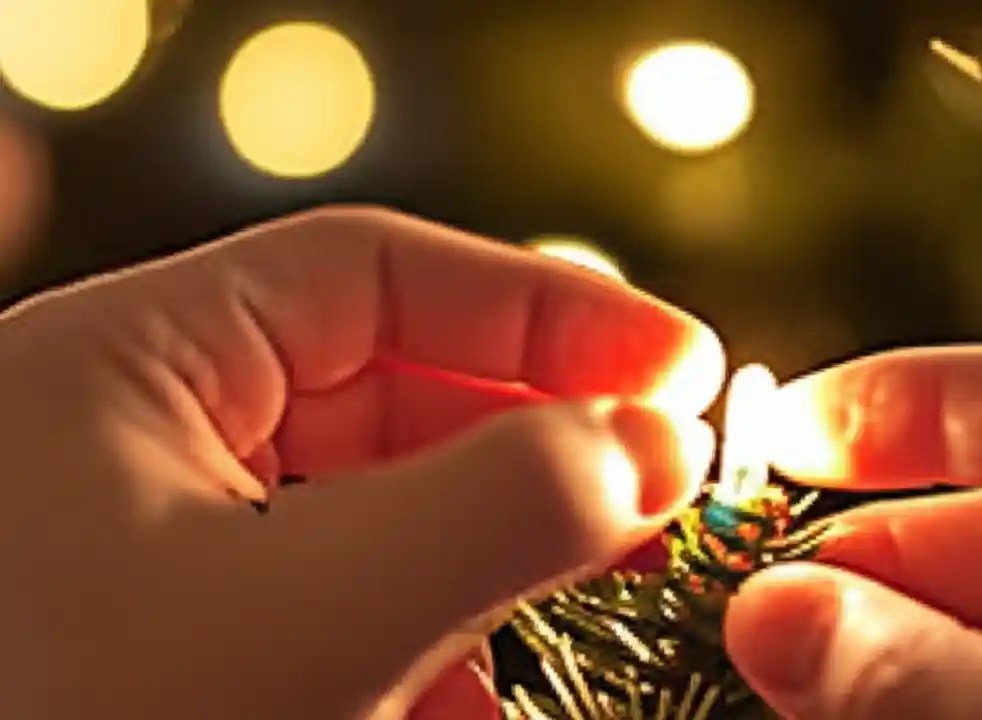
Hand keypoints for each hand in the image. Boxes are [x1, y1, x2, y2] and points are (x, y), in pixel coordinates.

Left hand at [0, 206, 723, 718]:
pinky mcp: (187, 638)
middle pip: (389, 384)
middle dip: (537, 436)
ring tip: (607, 581)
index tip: (682, 363)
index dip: (545, 308)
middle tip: (666, 476)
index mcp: (123, 364)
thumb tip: (655, 444)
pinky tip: (483, 698)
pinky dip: (429, 636)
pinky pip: (337, 600)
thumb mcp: (313, 619)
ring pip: (376, 502)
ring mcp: (156, 545)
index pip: (373, 273)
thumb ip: (498, 507)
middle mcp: (134, 434)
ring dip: (496, 547)